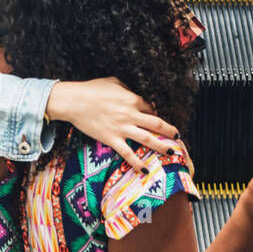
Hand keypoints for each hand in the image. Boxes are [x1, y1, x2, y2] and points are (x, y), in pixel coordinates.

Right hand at [46, 77, 178, 172]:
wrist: (75, 101)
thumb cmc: (92, 89)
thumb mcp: (113, 82)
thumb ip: (126, 88)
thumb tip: (133, 93)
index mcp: (132, 99)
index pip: (150, 108)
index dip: (156, 114)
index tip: (159, 120)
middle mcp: (131, 114)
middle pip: (156, 124)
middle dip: (169, 131)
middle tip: (178, 136)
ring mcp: (122, 128)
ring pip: (148, 139)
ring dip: (162, 146)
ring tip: (172, 152)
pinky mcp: (112, 139)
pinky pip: (128, 153)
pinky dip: (137, 162)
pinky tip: (144, 169)